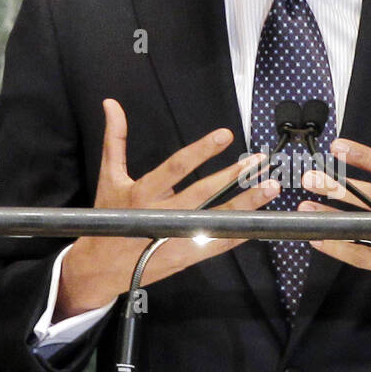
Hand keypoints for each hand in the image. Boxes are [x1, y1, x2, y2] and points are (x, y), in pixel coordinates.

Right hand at [56, 99, 277, 317]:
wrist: (101, 267)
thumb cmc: (108, 217)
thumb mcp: (108, 177)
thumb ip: (115, 140)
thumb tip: (111, 104)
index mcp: (143, 193)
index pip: (176, 167)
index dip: (201, 150)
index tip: (226, 135)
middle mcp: (161, 215)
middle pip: (203, 193)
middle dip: (233, 176)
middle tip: (258, 161)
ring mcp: (176, 237)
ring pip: (217, 219)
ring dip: (246, 204)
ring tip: (269, 187)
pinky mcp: (186, 256)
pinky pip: (217, 243)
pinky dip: (239, 232)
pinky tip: (258, 219)